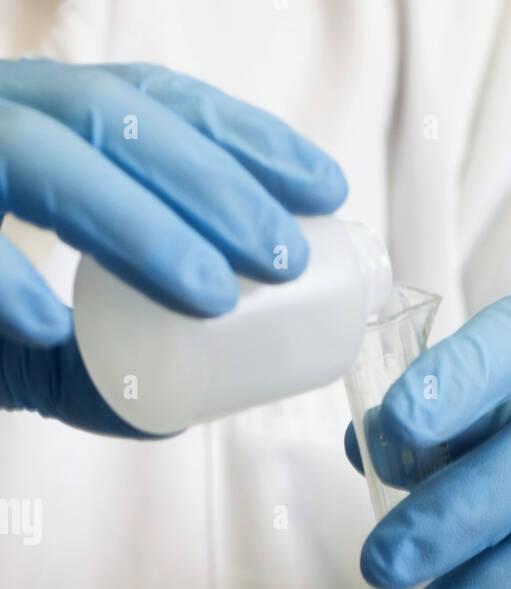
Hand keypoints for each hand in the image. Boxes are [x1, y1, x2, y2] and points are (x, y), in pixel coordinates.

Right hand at [0, 58, 346, 433]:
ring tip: (212, 293)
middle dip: (213, 184)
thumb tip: (183, 409)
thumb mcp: (31, 346)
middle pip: (116, 120)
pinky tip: (49, 326)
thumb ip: (98, 363)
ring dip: (134, 221)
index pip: (156, 104)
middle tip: (285, 256)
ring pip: (41, 156)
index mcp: (41, 125)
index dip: (246, 136)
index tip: (327, 188)